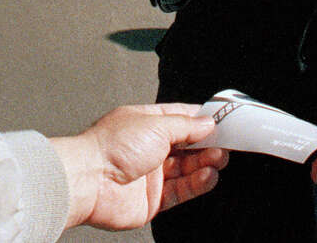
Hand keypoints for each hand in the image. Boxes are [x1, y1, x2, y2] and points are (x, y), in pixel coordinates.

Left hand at [52, 104, 227, 229]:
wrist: (90, 180)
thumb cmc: (111, 146)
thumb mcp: (155, 125)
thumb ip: (185, 126)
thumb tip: (207, 123)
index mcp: (144, 122)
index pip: (178, 117)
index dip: (200, 119)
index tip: (223, 121)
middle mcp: (147, 147)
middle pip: (185, 145)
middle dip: (206, 144)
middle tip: (226, 143)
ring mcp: (150, 173)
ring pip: (186, 168)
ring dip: (205, 163)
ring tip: (220, 159)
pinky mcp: (153, 198)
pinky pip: (181, 190)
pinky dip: (197, 183)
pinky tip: (209, 176)